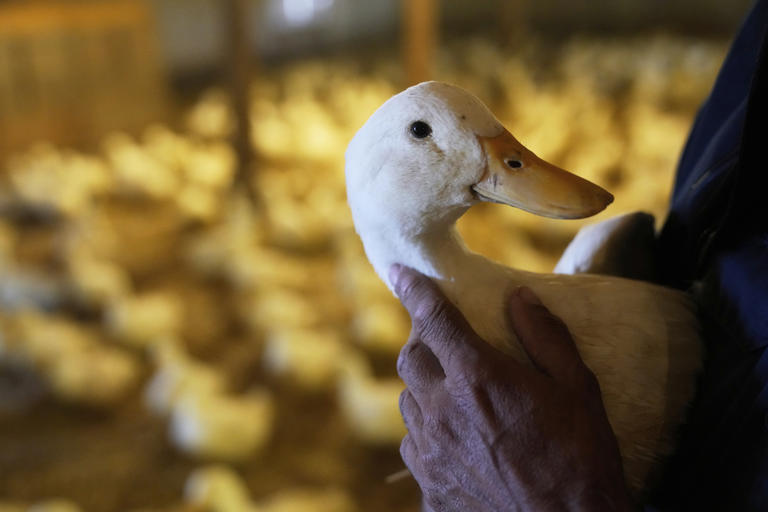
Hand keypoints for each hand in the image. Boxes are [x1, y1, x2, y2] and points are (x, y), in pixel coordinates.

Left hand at [391, 264, 631, 511]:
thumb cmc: (582, 459)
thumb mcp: (578, 389)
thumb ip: (544, 336)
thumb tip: (519, 296)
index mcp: (478, 377)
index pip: (433, 318)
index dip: (413, 289)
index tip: (398, 271)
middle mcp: (443, 410)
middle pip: (411, 357)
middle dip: (423, 339)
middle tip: (446, 338)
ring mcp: (431, 451)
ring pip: (408, 402)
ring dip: (424, 386)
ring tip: (454, 390)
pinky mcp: (430, 485)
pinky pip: (413, 445)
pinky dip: (427, 430)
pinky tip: (453, 436)